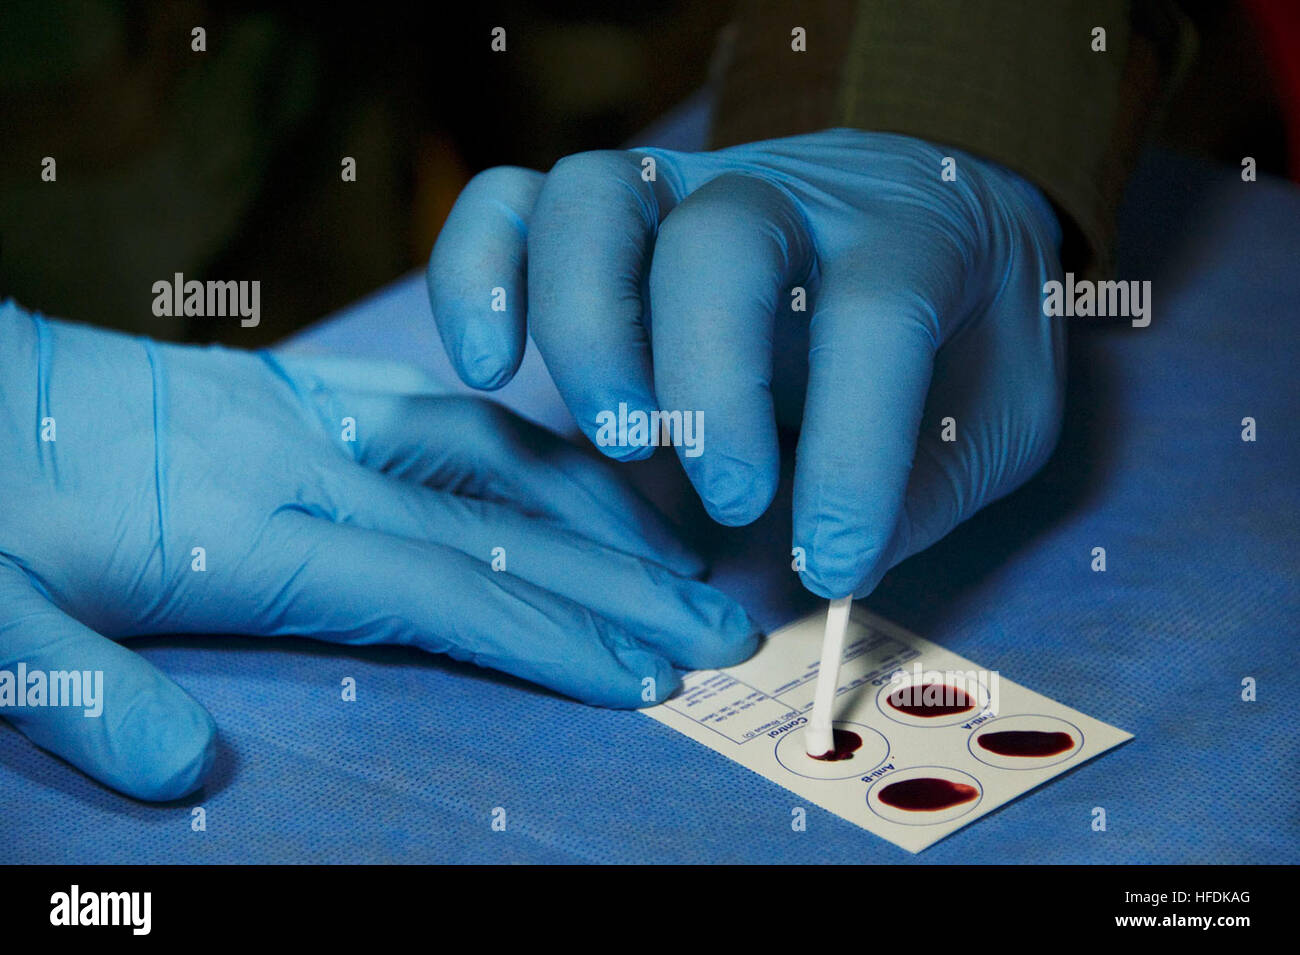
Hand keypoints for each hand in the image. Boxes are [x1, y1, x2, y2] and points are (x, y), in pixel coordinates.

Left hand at [0, 301, 757, 799]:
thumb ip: (86, 689)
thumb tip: (187, 772)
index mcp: (245, 528)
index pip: (437, 587)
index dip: (548, 634)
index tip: (641, 677)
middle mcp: (300, 459)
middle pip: (494, 518)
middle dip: (615, 577)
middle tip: (713, 624)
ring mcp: (304, 410)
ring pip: (484, 445)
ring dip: (592, 499)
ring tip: (674, 548)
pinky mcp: (290, 384)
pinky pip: (437, 406)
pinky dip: (517, 439)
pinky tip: (560, 466)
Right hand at [428, 129, 1065, 597]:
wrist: (927, 202)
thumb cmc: (962, 327)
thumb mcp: (996, 413)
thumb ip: (925, 481)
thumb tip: (832, 561)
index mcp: (907, 238)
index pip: (871, 320)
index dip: (850, 451)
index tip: (832, 565)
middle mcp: (784, 194)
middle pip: (718, 243)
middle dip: (707, 383)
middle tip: (730, 500)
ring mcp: (682, 187)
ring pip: (594, 204)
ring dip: (583, 328)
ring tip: (612, 442)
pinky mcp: (608, 205)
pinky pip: (510, 204)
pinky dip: (475, 275)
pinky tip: (486, 367)